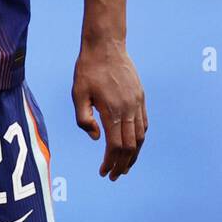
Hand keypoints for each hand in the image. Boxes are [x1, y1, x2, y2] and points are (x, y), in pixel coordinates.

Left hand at [72, 41, 146, 180]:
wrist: (106, 46)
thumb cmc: (87, 70)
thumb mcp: (77, 94)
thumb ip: (84, 119)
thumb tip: (96, 138)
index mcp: (112, 111)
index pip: (115, 146)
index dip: (111, 162)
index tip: (104, 172)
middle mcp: (128, 109)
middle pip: (131, 146)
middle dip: (122, 164)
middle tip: (114, 176)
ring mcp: (137, 103)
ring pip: (141, 137)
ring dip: (134, 155)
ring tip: (125, 167)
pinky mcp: (141, 97)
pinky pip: (144, 124)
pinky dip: (139, 139)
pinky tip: (133, 146)